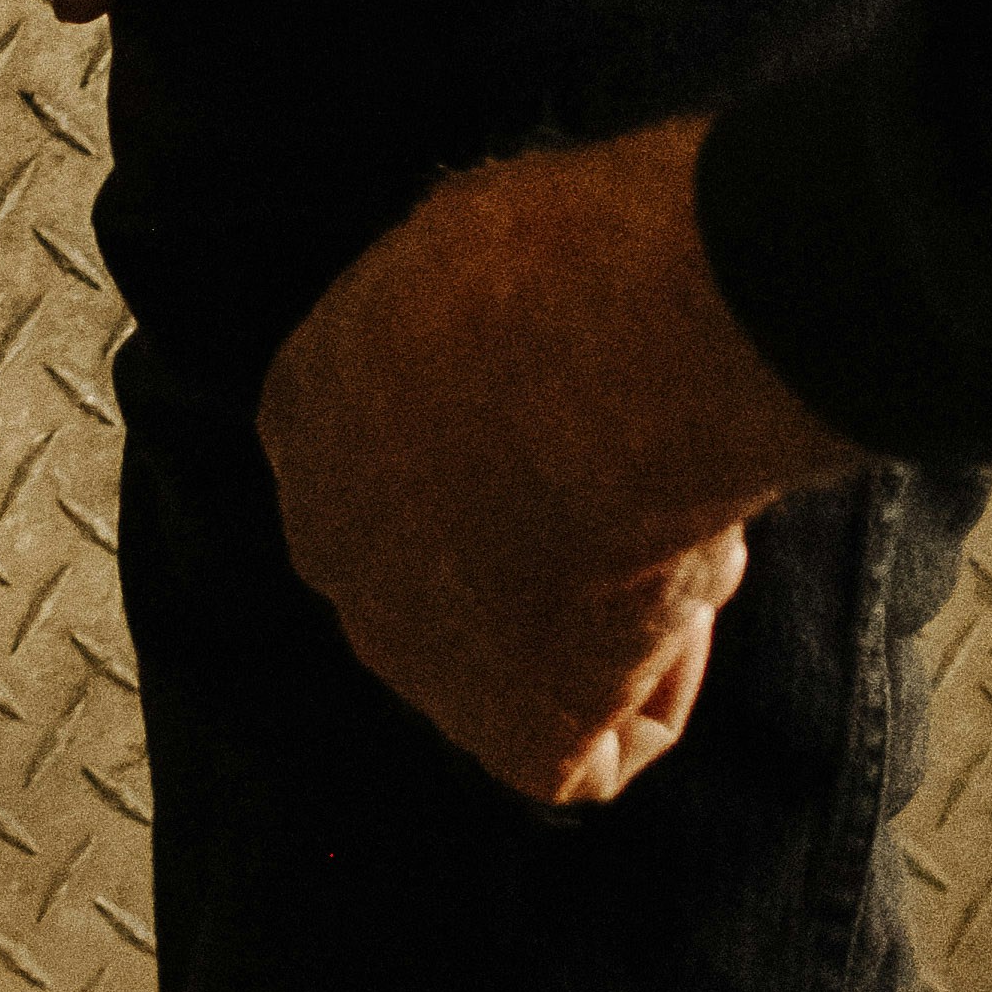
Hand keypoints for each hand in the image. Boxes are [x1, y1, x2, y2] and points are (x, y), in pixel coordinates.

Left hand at [257, 122, 857, 807]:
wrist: (606, 349)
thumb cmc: (560, 262)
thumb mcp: (479, 239)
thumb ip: (471, 300)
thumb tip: (524, 296)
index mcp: (304, 408)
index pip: (390, 463)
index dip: (501, 455)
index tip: (582, 422)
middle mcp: (328, 540)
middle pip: (446, 574)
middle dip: (548, 546)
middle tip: (645, 484)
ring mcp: (408, 649)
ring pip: (530, 659)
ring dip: (614, 614)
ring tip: (678, 516)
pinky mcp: (509, 731)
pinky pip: (599, 751)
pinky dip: (662, 688)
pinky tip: (687, 595)